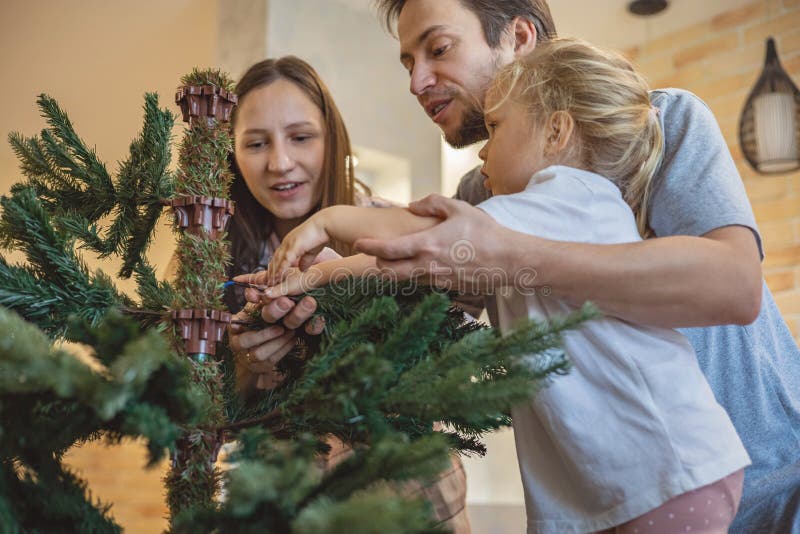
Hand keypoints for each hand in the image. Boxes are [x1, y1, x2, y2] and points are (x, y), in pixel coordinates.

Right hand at [228, 304, 294, 389]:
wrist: (255, 348)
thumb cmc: (256, 322)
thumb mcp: (253, 310)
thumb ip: (255, 300)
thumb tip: (251, 290)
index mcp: (233, 327)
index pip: (235, 325)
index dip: (245, 321)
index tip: (262, 316)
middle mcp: (236, 344)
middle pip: (247, 341)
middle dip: (266, 334)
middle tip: (283, 327)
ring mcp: (247, 357)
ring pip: (260, 353)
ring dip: (277, 343)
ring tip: (291, 332)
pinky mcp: (261, 366)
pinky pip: (273, 359)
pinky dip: (284, 349)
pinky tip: (293, 339)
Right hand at [233, 248, 338, 330]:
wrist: (354, 274)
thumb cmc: (328, 263)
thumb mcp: (306, 258)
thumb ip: (285, 263)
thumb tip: (266, 267)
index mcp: (283, 286)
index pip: (260, 292)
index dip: (253, 294)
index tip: (249, 293)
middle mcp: (289, 303)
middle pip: (270, 312)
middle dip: (275, 308)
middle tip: (286, 301)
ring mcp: (302, 314)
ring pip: (291, 322)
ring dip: (298, 313)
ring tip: (311, 302)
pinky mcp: (318, 322)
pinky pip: (312, 330)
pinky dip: (316, 324)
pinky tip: (322, 318)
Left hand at [266, 213, 329, 281]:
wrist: (325, 224)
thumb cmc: (321, 235)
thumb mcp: (312, 251)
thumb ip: (306, 260)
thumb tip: (302, 269)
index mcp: (290, 242)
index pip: (279, 256)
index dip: (275, 267)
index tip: (272, 277)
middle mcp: (286, 242)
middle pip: (275, 259)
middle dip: (270, 271)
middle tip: (266, 283)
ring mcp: (289, 243)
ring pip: (277, 261)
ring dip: (273, 273)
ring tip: (270, 283)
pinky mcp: (294, 246)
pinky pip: (285, 260)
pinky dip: (280, 269)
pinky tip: (278, 277)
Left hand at [354, 194, 510, 292]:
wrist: (508, 260)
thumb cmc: (485, 231)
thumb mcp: (458, 208)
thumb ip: (431, 203)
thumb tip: (412, 205)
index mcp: (426, 245)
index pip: (387, 250)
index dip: (368, 246)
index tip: (357, 243)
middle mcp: (427, 266)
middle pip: (388, 273)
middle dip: (377, 264)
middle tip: (377, 254)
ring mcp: (436, 280)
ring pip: (403, 280)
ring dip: (395, 271)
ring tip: (394, 260)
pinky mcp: (446, 288)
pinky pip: (422, 283)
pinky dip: (415, 275)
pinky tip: (421, 266)